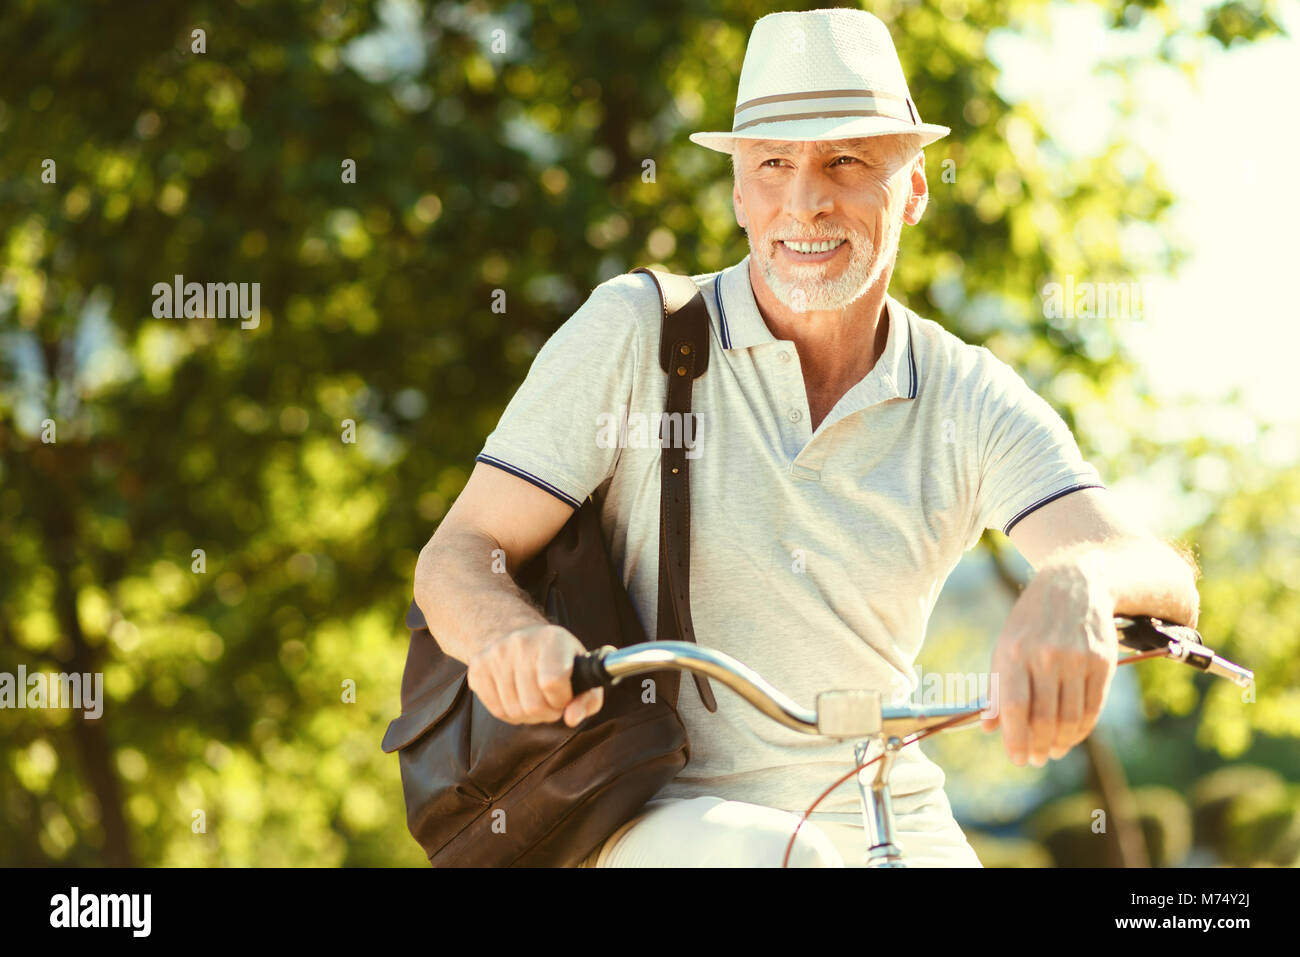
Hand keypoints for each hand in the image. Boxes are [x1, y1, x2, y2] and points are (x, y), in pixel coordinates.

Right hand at [466, 624, 604, 727]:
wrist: (521, 637)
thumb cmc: (559, 660)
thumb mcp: (583, 674)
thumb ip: (588, 699)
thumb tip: (572, 718)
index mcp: (552, 639)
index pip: (553, 682)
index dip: (561, 699)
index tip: (564, 696)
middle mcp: (520, 642)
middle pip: (533, 703)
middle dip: (546, 712)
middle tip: (550, 701)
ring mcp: (495, 654)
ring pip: (514, 711)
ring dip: (529, 714)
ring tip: (534, 697)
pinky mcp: (477, 668)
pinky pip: (497, 711)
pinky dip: (511, 713)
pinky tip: (518, 697)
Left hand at [980, 553, 1117, 765]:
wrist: (1072, 584)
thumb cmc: (1030, 622)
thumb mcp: (1005, 646)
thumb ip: (997, 687)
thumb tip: (989, 727)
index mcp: (1014, 652)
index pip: (1015, 707)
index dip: (1016, 739)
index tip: (1017, 758)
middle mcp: (1046, 656)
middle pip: (1044, 718)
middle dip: (1038, 746)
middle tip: (1035, 759)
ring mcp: (1077, 658)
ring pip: (1070, 718)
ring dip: (1061, 743)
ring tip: (1052, 751)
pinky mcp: (1102, 661)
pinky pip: (1092, 707)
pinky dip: (1082, 729)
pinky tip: (1071, 737)